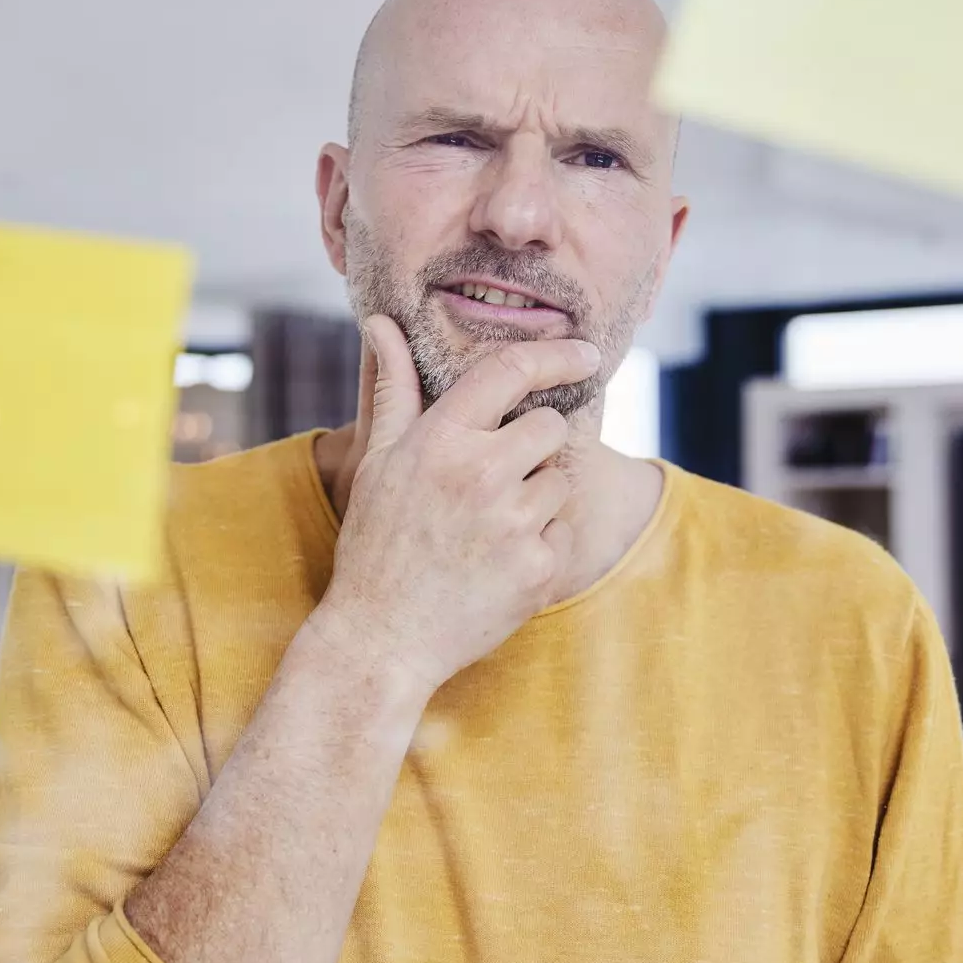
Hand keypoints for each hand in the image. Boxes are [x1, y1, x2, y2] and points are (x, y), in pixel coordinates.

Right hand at [309, 315, 600, 698]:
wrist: (382, 639)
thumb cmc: (376, 544)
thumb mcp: (378, 461)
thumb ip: (393, 389)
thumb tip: (381, 323)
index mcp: (440, 440)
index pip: (510, 370)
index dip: (556, 355)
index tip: (586, 353)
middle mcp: (481, 474)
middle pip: (551, 426)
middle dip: (536, 443)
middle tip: (497, 477)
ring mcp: (513, 524)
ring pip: (561, 481)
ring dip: (538, 496)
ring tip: (488, 527)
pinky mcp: (539, 568)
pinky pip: (563, 532)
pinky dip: (540, 543)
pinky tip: (498, 562)